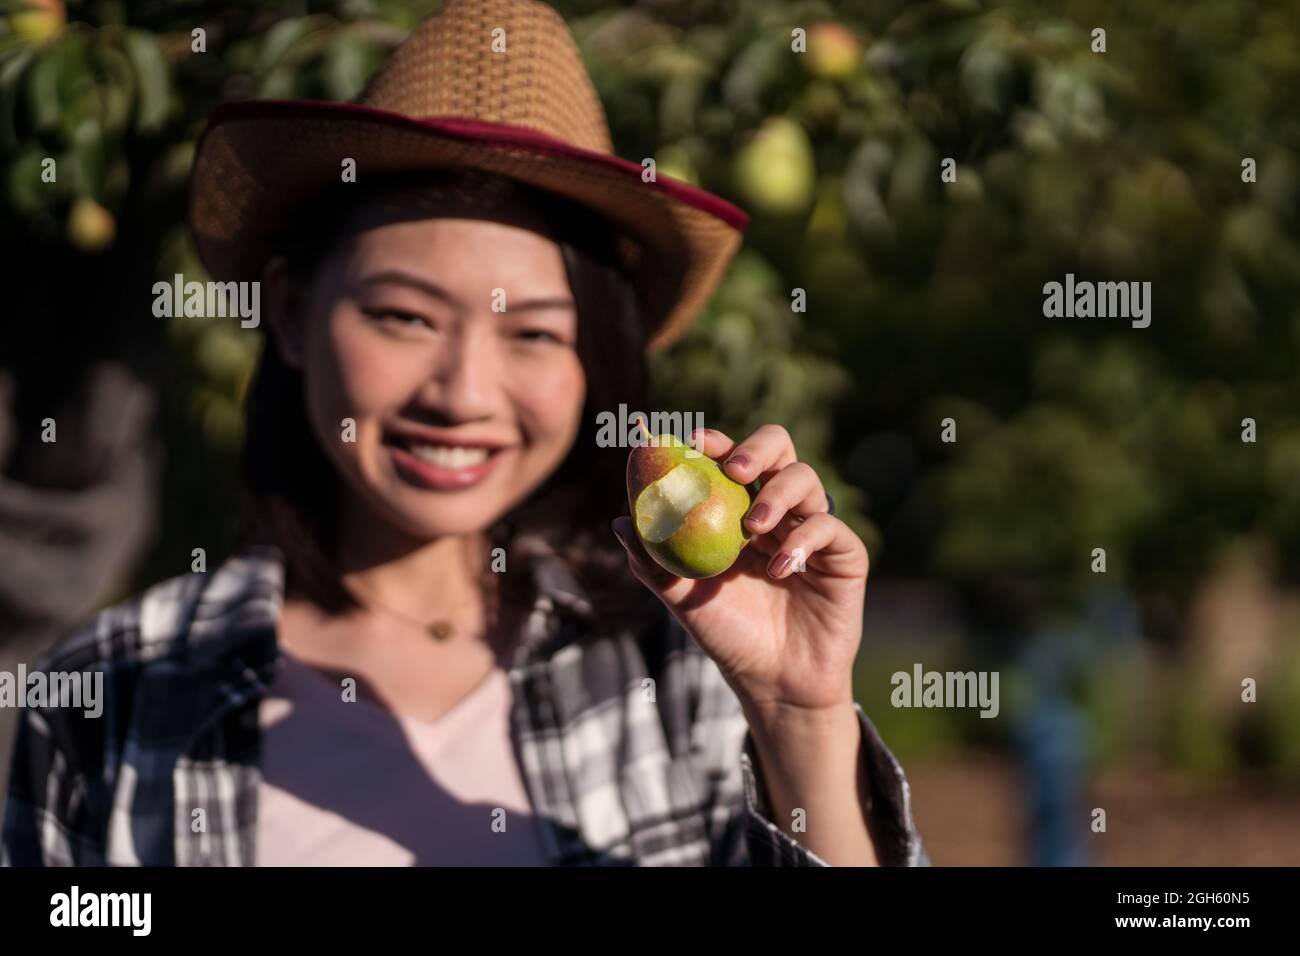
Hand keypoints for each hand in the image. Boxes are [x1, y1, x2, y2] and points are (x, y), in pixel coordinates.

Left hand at [613, 424, 868, 717]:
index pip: (730, 458)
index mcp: (738, 508)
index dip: (715, 441)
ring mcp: (812, 528)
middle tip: (734, 469)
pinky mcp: (844, 554)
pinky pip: (828, 527)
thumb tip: (619, 523)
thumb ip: (653, 561)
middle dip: (756, 448)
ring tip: (754, 527)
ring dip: (778, 494)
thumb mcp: (682, 599)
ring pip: (806, 479)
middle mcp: (778, 509)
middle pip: (778, 448)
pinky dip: (803, 539)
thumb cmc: (726, 634)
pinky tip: (781, 568)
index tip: (694, 441)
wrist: (773, 681)